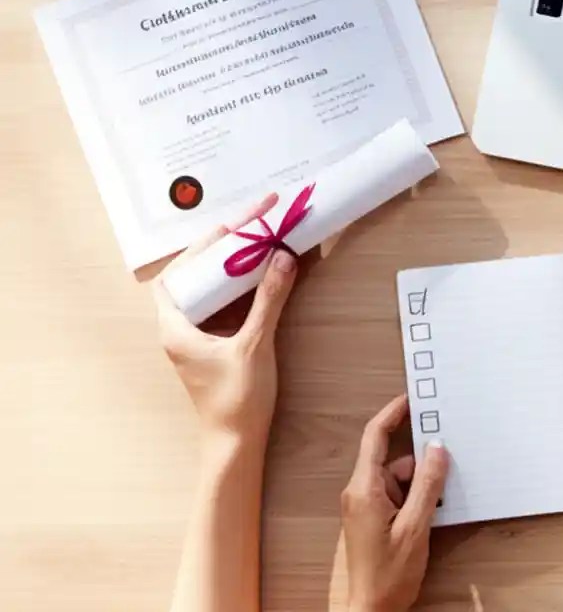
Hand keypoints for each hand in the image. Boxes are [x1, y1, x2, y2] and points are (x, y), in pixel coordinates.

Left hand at [152, 194, 297, 441]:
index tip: (236, 224)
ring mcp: (196, 337)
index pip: (180, 270)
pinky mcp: (213, 345)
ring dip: (232, 265)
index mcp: (176, 326)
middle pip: (194, 274)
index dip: (205, 244)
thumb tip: (282, 257)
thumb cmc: (237, 400)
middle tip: (253, 223)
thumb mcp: (255, 345)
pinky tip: (261, 275)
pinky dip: (241, 286)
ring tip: (258, 240)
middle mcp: (180, 328)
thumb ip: (269, 299)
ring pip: (209, 288)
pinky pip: (223, 304)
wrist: (236, 443)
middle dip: (223, 246)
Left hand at [342, 395, 448, 611]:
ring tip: (441, 501)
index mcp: (364, 488)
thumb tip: (437, 447)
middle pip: (392, 458)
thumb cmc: (389, 574)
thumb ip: (428, 485)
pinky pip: (395, 494)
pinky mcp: (371, 518)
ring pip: (397, 478)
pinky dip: (415, 497)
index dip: (393, 412)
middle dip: (420, 460)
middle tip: (447, 459)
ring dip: (421, 484)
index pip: (375, 436)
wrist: (371, 610)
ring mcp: (364, 505)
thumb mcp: (416, 527)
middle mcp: (359, 492)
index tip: (413, 398)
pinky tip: (432, 512)